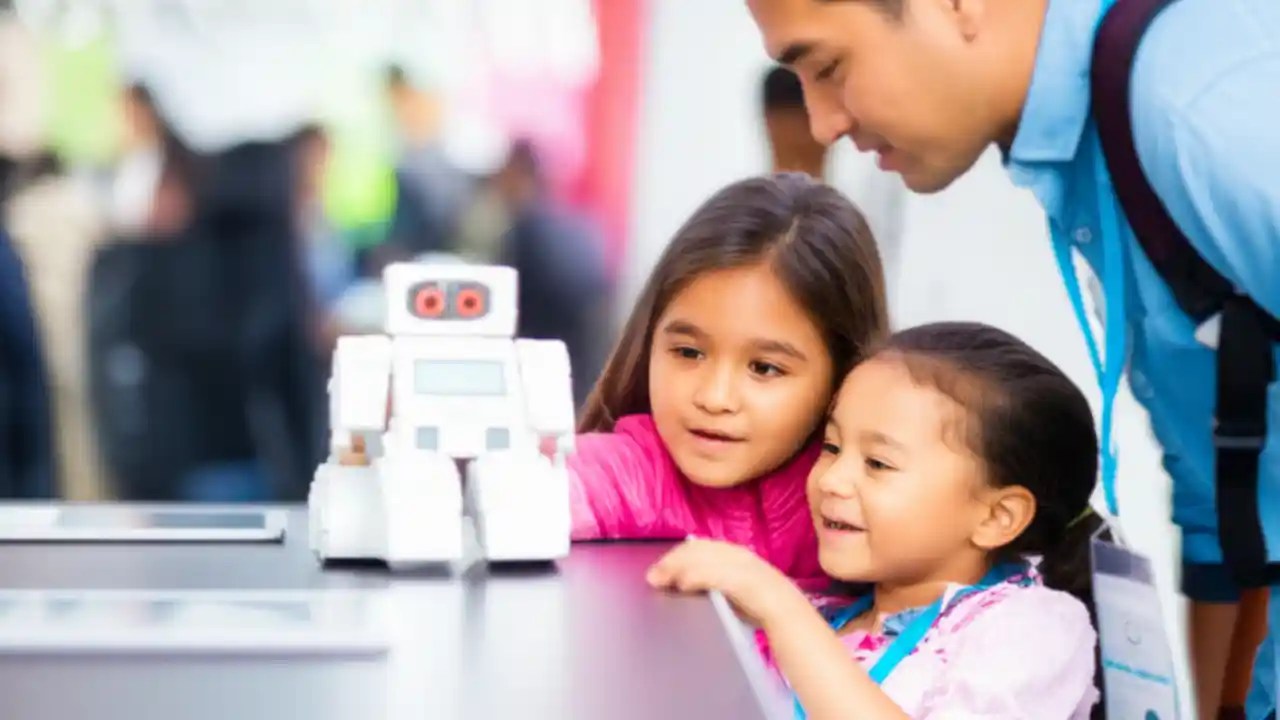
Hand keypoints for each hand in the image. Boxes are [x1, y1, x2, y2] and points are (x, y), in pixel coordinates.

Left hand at [646, 538, 800, 625]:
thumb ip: (713, 582)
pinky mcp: (748, 582)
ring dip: (678, 567)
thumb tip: (682, 581)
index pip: (701, 547)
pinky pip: (718, 576)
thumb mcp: (733, 590)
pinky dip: (697, 576)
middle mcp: (740, 555)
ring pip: (705, 560)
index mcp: (737, 554)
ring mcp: (745, 567)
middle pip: (699, 550)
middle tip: (652, 575)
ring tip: (661, 578)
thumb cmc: (761, 608)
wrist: (793, 619)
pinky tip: (683, 583)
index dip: (677, 555)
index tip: (659, 567)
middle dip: (672, 560)